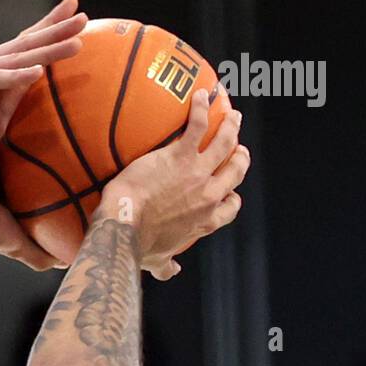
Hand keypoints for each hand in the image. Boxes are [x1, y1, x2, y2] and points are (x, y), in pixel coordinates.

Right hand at [0, 0, 85, 177]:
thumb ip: (13, 98)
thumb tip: (37, 81)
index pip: (26, 46)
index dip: (50, 29)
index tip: (76, 16)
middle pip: (26, 44)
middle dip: (56, 29)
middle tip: (84, 17)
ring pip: (17, 58)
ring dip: (47, 50)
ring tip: (74, 43)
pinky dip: (16, 76)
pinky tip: (37, 71)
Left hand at [95, 90, 250, 280]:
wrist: (125, 227)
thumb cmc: (137, 246)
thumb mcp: (156, 261)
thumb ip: (167, 265)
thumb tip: (172, 271)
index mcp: (204, 221)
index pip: (230, 207)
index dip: (232, 196)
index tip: (229, 190)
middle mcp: (207, 196)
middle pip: (235, 172)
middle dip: (240, 157)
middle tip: (238, 146)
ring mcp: (197, 174)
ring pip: (225, 143)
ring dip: (231, 126)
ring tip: (231, 113)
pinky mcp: (180, 156)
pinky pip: (198, 125)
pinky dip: (203, 108)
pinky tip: (203, 94)